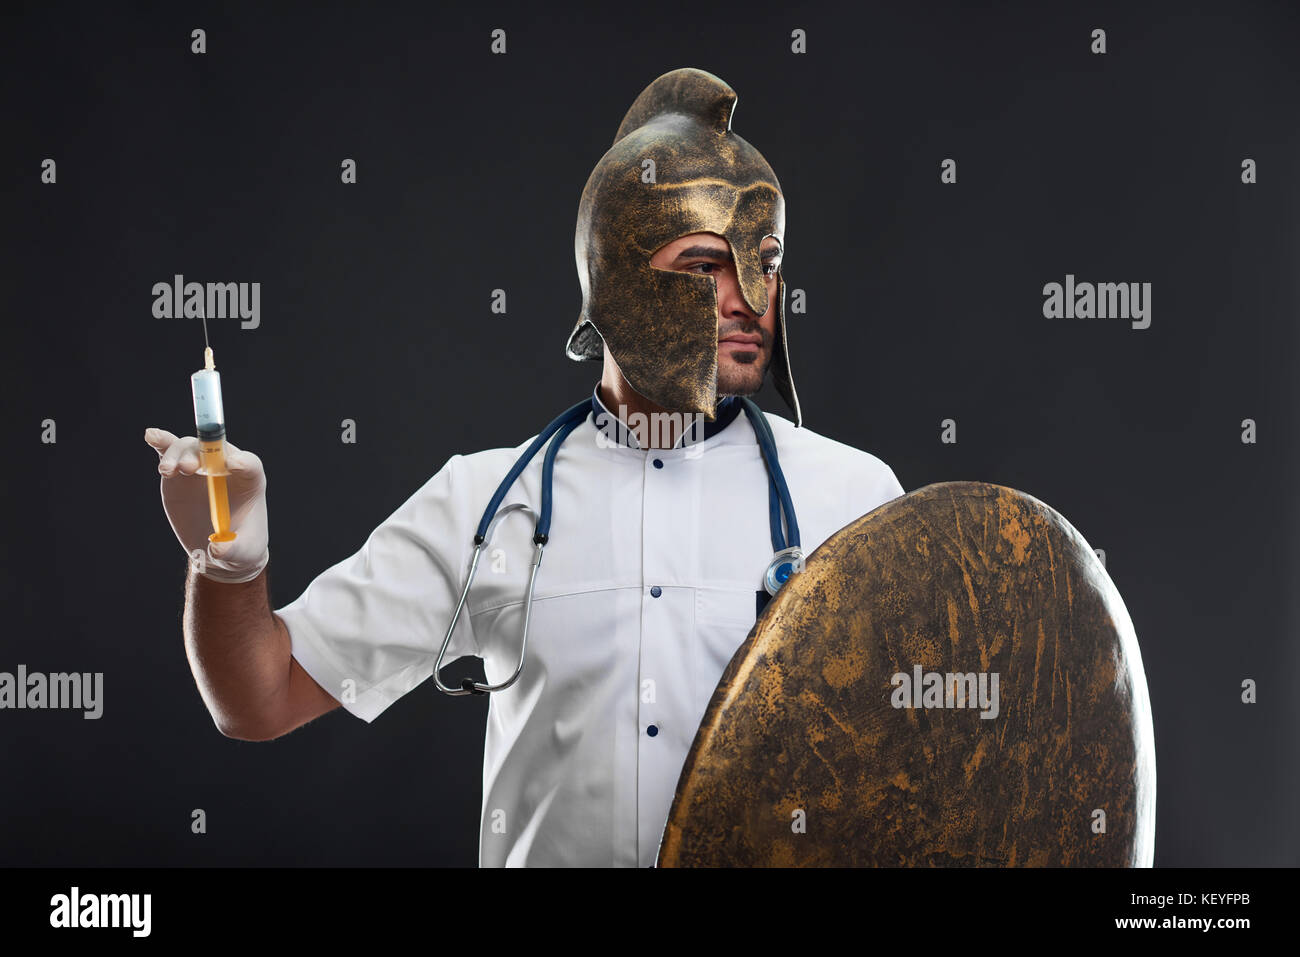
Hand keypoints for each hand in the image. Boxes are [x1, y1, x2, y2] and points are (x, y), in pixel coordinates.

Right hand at [144, 428, 269, 582]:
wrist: (218, 549)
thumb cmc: (240, 548)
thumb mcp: (242, 554)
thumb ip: (232, 550)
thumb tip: (217, 548)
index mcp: (250, 483)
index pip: (250, 465)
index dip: (243, 462)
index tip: (234, 465)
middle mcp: (226, 469)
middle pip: (216, 450)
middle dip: (203, 454)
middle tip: (187, 468)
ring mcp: (201, 468)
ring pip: (190, 449)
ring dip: (179, 455)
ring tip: (168, 470)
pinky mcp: (179, 472)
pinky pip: (171, 452)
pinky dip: (162, 443)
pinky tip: (152, 436)